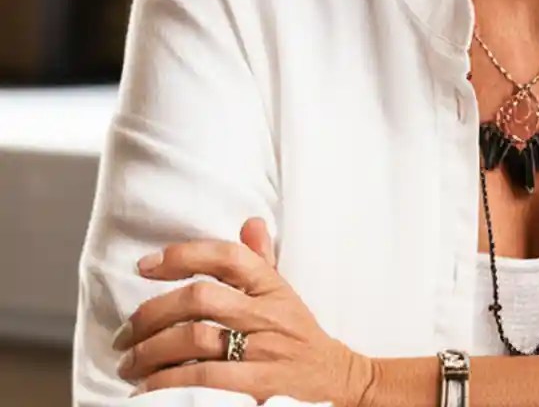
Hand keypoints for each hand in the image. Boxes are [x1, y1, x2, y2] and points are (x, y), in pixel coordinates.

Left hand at [114, 218, 374, 405]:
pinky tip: (149, 389)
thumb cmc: (302, 339)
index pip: (228, 257)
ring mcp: (266, 351)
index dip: (182, 255)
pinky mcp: (261, 386)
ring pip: (196, 338)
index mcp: (273, 287)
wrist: (340, 382)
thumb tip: (250, 222)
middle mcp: (270, 314)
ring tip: (130, 365)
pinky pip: (204, 378)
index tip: (146, 266)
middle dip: (151, 314)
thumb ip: (262, 262)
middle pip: (200, 298)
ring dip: (150, 353)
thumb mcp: (286, 296)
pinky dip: (168, 383)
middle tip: (124, 335)